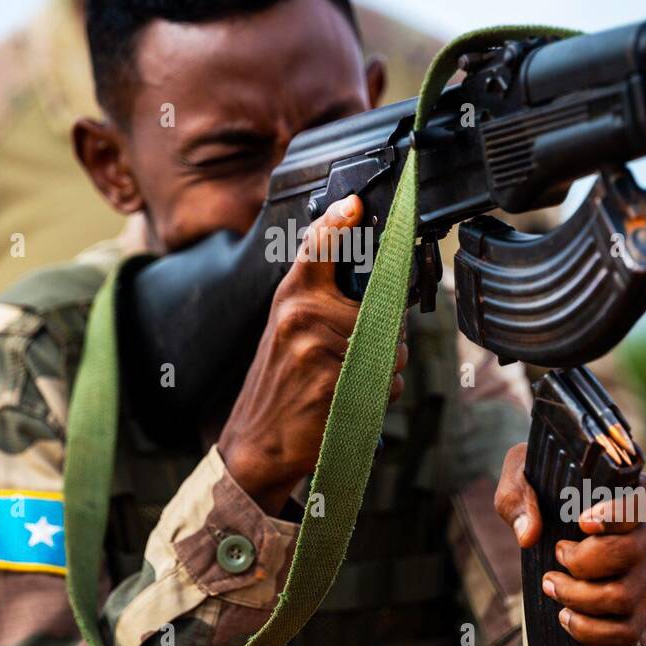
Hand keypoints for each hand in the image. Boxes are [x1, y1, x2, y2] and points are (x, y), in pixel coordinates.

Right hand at [218, 194, 407, 514]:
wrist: (257, 442)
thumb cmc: (283, 384)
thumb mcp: (290, 331)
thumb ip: (323, 302)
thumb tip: (381, 291)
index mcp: (290, 296)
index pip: (317, 246)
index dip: (337, 222)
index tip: (355, 203)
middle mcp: (299, 313)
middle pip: (381, 309)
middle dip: (384, 336)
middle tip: (354, 358)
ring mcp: (314, 345)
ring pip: (388, 346)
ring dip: (384, 369)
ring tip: (347, 383)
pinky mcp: (332, 380)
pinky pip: (385, 380)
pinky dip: (380, 396)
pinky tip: (350, 403)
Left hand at [493, 443, 645, 645]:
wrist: (553, 520)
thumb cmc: (544, 490)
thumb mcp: (523, 478)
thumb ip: (520, 497)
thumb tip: (528, 534)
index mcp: (639, 491)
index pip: (644, 502)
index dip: (616, 515)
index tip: (582, 522)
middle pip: (629, 554)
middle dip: (582, 562)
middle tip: (555, 555)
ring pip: (624, 596)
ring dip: (578, 598)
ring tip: (551, 585)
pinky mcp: (643, 605)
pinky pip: (627, 631)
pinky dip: (592, 632)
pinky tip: (565, 617)